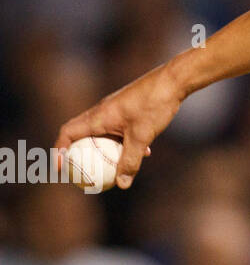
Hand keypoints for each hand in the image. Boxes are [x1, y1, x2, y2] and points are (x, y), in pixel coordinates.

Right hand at [56, 62, 182, 188]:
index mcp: (98, 116)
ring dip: (106, 149)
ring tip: (113, 167)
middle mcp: (102, 110)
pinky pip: (120, 128)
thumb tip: (121, 185)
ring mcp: (116, 108)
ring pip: (103, 132)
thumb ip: (130, 161)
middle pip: (82, 133)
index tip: (61, 168)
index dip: (59, 150)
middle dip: (80, 153)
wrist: (174, 79)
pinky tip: (145, 153)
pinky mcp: (130, 107)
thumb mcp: (142, 137)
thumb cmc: (155, 104)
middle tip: (83, 171)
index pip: (67, 132)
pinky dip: (125, 142)